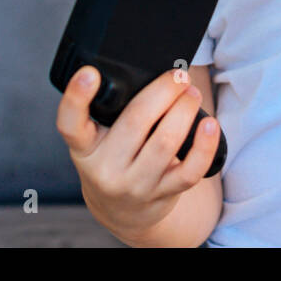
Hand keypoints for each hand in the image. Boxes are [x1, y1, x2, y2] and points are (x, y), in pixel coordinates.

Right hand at [56, 65, 221, 240]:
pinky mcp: (162, 195)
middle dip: (162, 91)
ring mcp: (134, 185)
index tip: (89, 73)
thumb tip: (149, 69)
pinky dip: (204, 145)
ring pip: (164, 143)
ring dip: (184, 111)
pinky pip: (189, 171)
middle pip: (134, 122)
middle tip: (178, 76)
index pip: (70, 124)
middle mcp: (105, 168)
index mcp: (84, 147)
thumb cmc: (113, 160)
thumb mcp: (96, 138)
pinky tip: (210, 125)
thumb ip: (108, 109)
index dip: (76, 98)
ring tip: (191, 94)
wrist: (121, 211)